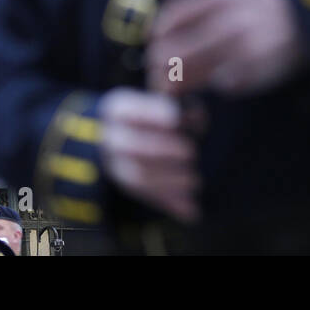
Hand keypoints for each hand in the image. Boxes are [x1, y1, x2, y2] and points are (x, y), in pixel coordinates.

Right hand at [97, 88, 199, 222]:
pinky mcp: (126, 185)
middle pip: (131, 147)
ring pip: (136, 178)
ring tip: (195, 181)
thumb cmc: (156, 110)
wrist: (120, 131)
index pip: (129, 111)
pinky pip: (146, 197)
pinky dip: (171, 203)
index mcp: (118, 110)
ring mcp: (115, 164)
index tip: (175, 116)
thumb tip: (197, 119)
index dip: (152, 113)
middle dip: (163, 150)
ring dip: (168, 182)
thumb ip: (180, 107)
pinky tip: (192, 210)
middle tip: (191, 152)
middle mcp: (111, 138)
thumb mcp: (163, 100)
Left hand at [146, 0, 305, 96]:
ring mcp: (242, 49)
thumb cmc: (264, 6)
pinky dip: (214, 86)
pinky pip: (220, 85)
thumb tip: (157, 30)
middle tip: (159, 72)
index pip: (172, 17)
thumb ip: (199, 5)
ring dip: (177, 84)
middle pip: (175, 50)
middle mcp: (231, 21)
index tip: (155, 44)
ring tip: (175, 87)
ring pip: (191, 74)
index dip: (157, 35)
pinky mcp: (254, 73)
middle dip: (160, 65)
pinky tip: (217, 82)